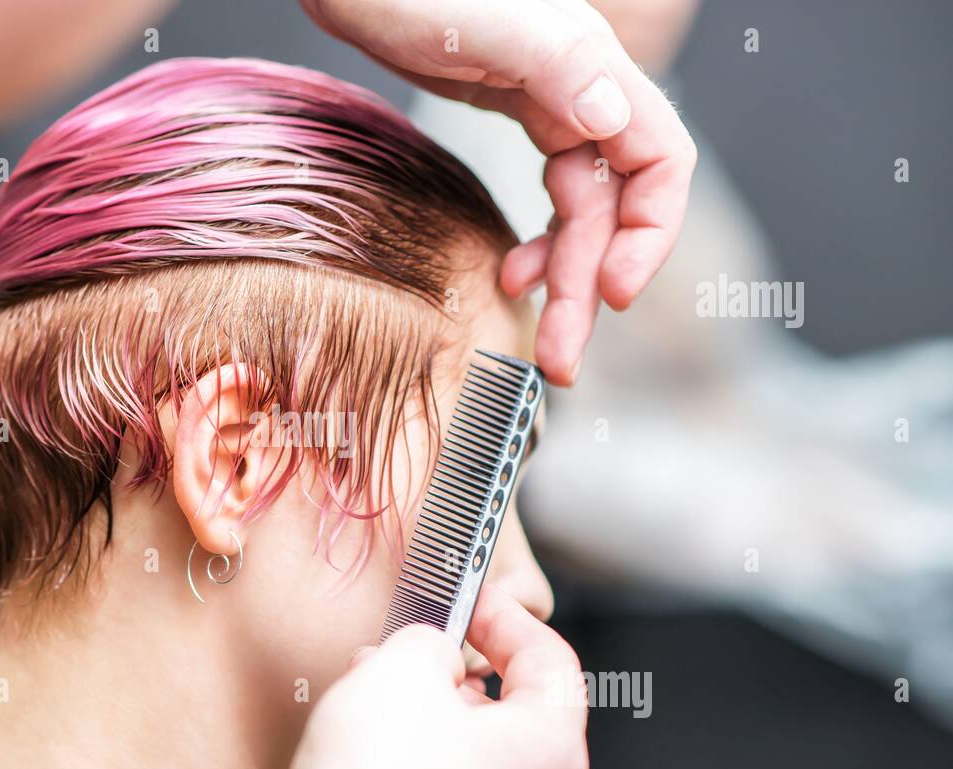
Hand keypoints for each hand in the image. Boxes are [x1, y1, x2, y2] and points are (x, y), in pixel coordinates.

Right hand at [266, 585, 588, 768]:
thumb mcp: (399, 670)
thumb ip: (428, 639)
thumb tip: (431, 649)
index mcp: (550, 751)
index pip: (551, 657)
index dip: (506, 615)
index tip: (470, 599)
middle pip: (514, 707)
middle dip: (455, 669)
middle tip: (409, 649)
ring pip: (479, 751)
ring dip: (431, 713)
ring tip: (373, 697)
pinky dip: (421, 760)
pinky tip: (372, 750)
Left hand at [299, 0, 697, 385]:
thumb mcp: (479, 24)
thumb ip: (557, 64)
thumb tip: (615, 117)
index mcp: (591, 70)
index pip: (661, 163)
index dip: (649, 236)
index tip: (611, 294)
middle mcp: (585, 92)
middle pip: (615, 209)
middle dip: (592, 287)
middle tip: (562, 362)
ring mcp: (555, 107)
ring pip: (582, 213)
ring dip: (567, 280)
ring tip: (539, 339)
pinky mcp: (520, 117)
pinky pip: (552, 197)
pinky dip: (540, 242)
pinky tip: (511, 275)